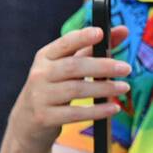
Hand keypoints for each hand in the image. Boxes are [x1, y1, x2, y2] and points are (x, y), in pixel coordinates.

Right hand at [7, 24, 129, 152]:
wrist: (26, 121)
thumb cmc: (54, 87)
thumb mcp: (67, 66)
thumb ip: (93, 48)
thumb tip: (123, 31)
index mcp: (45, 57)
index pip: (64, 43)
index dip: (82, 37)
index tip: (101, 33)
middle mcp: (40, 75)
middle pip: (73, 67)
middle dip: (102, 66)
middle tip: (126, 68)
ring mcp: (40, 97)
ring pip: (76, 90)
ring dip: (103, 88)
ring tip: (124, 88)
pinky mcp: (44, 118)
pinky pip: (74, 114)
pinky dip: (97, 111)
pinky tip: (113, 108)